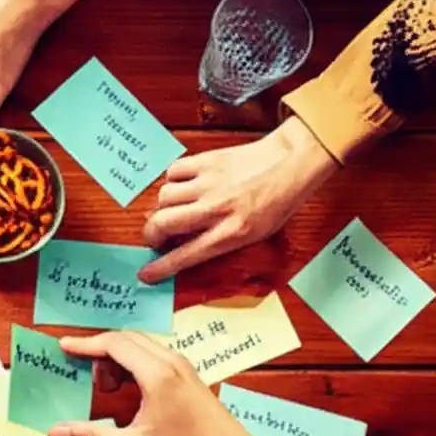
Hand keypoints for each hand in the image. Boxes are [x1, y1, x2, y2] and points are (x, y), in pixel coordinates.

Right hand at [46, 332, 298, 435]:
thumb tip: (54, 432)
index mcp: (157, 374)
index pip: (114, 344)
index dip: (85, 344)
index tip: (62, 347)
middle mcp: (171, 362)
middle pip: (126, 339)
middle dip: (100, 353)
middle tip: (86, 381)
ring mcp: (183, 367)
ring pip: (140, 347)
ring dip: (117, 359)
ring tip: (107, 391)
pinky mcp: (188, 376)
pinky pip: (153, 357)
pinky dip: (133, 365)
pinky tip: (128, 392)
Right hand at [138, 116, 338, 282]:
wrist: (290, 163)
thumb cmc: (274, 203)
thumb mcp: (253, 234)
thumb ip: (218, 241)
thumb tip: (182, 245)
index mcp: (232, 233)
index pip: (186, 256)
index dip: (161, 268)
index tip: (145, 273)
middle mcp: (217, 209)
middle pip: (164, 222)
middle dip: (152, 234)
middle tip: (156, 236)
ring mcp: (210, 183)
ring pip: (164, 196)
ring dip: (164, 205)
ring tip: (175, 207)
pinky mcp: (207, 161)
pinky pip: (173, 172)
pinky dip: (173, 180)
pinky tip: (183, 185)